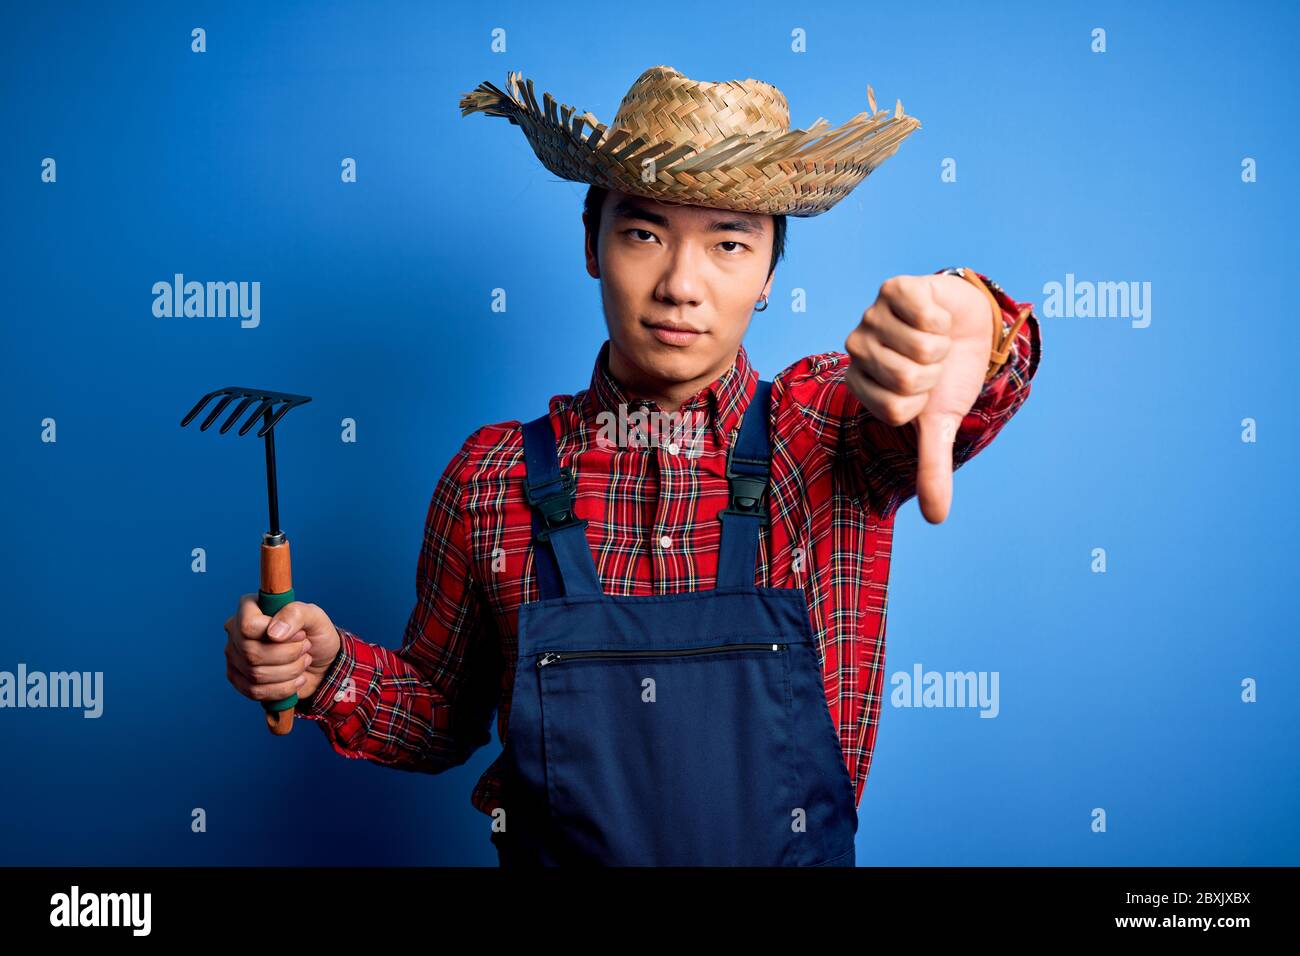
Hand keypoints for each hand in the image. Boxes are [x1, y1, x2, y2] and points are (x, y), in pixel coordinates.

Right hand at [224, 595, 341, 704]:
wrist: (322, 663)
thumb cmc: (315, 635)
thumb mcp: (314, 617)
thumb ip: (295, 614)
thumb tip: (273, 633)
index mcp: (250, 608)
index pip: (248, 626)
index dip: (278, 634)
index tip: (300, 634)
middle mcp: (236, 633)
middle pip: (252, 653)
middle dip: (289, 655)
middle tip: (305, 647)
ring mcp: (235, 658)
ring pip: (255, 674)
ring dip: (290, 671)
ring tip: (303, 661)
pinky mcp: (240, 681)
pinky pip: (255, 692)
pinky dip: (283, 688)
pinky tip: (297, 679)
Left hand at [844, 273, 994, 523]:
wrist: (968, 326)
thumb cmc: (947, 375)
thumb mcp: (940, 422)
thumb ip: (931, 467)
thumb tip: (936, 518)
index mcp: (861, 385)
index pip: (894, 409)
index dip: (923, 402)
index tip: (924, 390)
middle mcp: (857, 350)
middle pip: (905, 378)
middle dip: (934, 373)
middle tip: (931, 362)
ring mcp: (871, 316)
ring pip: (916, 346)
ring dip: (939, 345)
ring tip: (933, 338)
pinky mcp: (892, 288)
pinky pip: (922, 313)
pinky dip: (942, 318)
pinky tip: (935, 315)